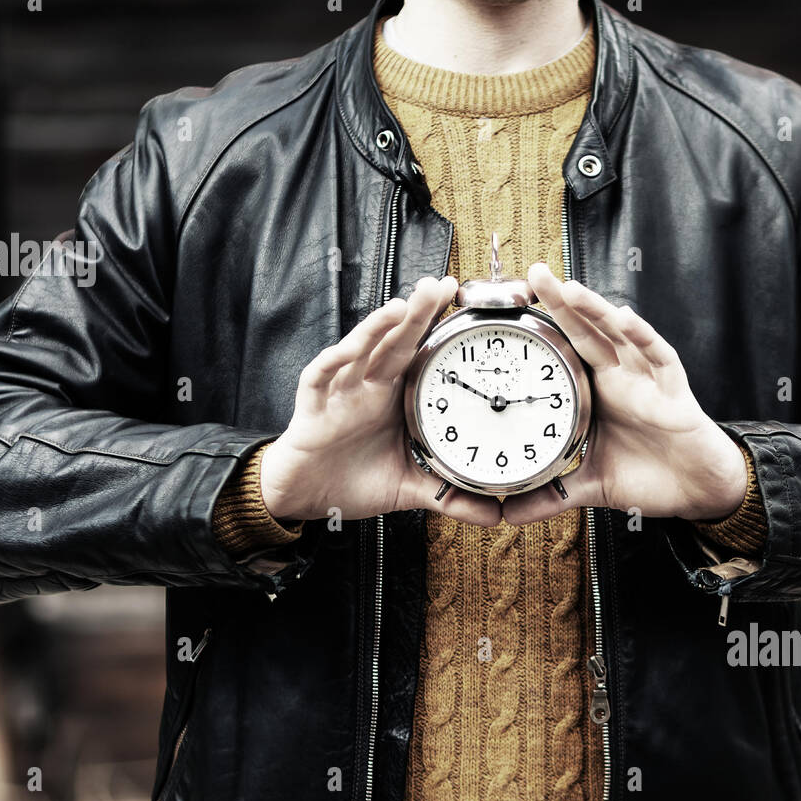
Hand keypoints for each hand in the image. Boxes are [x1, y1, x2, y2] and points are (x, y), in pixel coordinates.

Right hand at [258, 276, 501, 526]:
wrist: (305, 497)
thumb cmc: (353, 479)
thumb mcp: (410, 489)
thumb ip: (451, 497)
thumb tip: (494, 516)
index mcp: (396, 396)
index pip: (423, 354)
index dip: (442, 328)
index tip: (470, 304)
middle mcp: (371, 386)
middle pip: (397, 341)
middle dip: (420, 312)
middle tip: (444, 284)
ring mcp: (342, 392)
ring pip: (361, 350)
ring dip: (380, 327)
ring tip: (404, 306)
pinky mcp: (314, 407)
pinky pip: (322, 377)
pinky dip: (335, 362)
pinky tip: (350, 349)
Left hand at [502, 263, 747, 524]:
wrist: (697, 491)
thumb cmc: (649, 476)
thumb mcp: (590, 487)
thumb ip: (549, 496)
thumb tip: (506, 515)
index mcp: (596, 392)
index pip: (564, 350)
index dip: (541, 328)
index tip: (507, 308)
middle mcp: (619, 378)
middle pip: (586, 330)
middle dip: (561, 301)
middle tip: (533, 272)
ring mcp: (647, 380)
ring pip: (620, 335)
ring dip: (596, 311)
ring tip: (569, 289)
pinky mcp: (674, 392)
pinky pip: (659, 357)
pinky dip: (644, 337)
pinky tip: (626, 319)